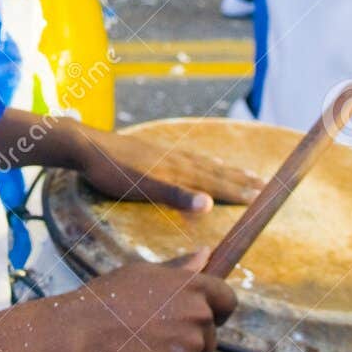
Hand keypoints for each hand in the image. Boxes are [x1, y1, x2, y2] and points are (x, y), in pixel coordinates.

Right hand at [58, 253, 236, 351]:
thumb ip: (180, 269)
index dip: (218, 309)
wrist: (79, 333)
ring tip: (141, 347)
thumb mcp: (142, 273)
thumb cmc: (106, 298)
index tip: (206, 315)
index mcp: (191, 287)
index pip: (227, 299)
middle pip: (211, 331)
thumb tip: (206, 254)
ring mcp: (191, 346)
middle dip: (192, 335)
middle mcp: (198, 315)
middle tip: (156, 333)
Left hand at [70, 124, 262, 210]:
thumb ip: (176, 197)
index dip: (239, 191)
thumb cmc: (112, 172)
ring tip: (244, 173)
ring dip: (226, 171)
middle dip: (240, 180)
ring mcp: (166, 154)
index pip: (216, 183)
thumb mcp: (143, 188)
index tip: (263, 196)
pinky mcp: (155, 152)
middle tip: (265, 184)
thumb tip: (210, 204)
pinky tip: (201, 164)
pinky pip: (189, 158)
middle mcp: (177, 160)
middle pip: (216, 172)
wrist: (86, 147)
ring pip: (204, 164)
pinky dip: (204, 163)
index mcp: (178, 171)